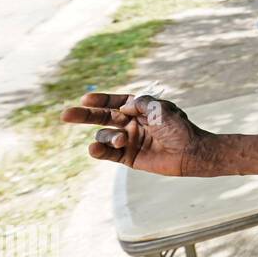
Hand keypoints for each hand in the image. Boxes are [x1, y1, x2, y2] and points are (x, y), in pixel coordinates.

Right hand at [60, 92, 212, 176]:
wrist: (191, 152)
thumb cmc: (179, 129)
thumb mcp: (161, 110)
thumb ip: (141, 104)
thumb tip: (121, 108)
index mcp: (139, 108)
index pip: (115, 102)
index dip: (100, 100)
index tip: (86, 99)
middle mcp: (131, 123)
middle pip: (102, 117)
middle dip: (85, 115)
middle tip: (66, 115)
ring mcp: (128, 140)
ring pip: (105, 136)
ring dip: (108, 137)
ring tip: (121, 140)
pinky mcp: (128, 156)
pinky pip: (107, 153)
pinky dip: (99, 151)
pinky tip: (94, 149)